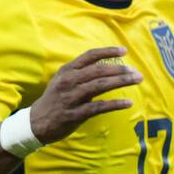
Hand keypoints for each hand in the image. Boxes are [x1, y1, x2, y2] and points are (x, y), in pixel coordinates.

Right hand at [29, 47, 143, 144]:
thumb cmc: (54, 99)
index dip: (108, 52)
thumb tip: (106, 66)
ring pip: (100, 86)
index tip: (124, 51)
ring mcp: (72, 97)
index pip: (90, 56)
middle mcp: (69, 81)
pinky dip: (114, 104)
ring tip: (136, 80)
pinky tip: (128, 103)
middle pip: (99, 70)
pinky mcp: (75, 114)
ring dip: (121, 82)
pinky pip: (98, 107)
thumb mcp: (62, 80)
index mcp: (67, 70)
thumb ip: (80, 72)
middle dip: (120, 70)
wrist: (37, 122)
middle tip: (136, 72)